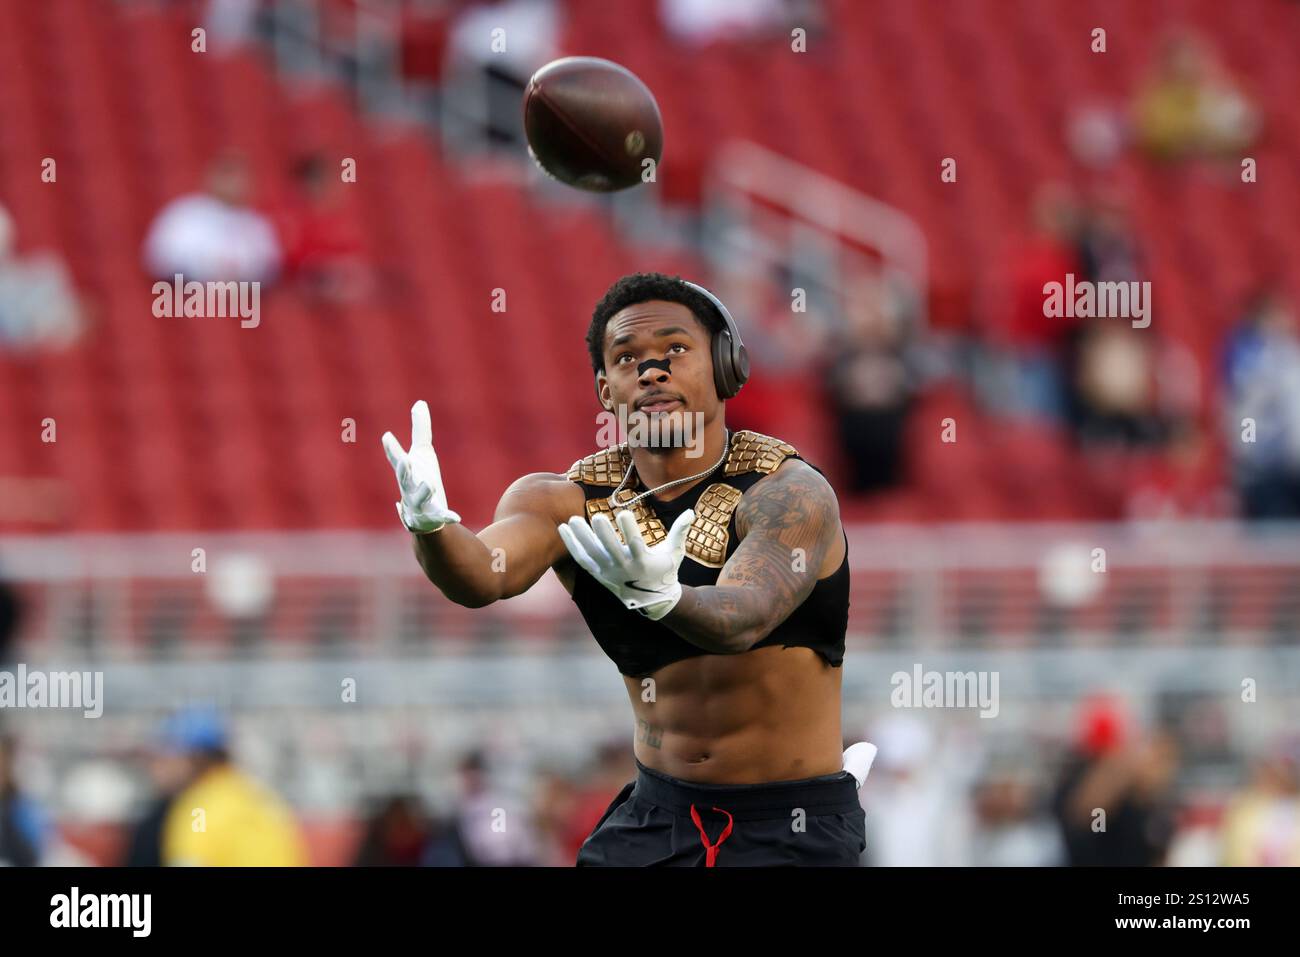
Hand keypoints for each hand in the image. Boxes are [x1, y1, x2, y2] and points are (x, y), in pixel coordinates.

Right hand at [381, 400, 461, 533]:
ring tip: (430, 484)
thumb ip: (420, 429)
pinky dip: (446, 515)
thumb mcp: (422, 453)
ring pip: (420, 498)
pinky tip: (455, 516)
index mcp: (407, 471)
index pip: (397, 458)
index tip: (387, 436)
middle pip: (404, 478)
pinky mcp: (434, 515)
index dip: (392, 448)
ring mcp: (420, 503)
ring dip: (424, 491)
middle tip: (405, 461)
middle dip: (404, 470)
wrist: (422, 517)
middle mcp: (409, 487)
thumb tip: (420, 402)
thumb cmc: (419, 479)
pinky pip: (440, 516)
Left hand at [557, 508, 693, 619]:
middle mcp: (624, 568)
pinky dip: (572, 545)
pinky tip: (563, 528)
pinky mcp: (598, 574)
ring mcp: (608, 572)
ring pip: (592, 555)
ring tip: (571, 519)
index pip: (636, 544)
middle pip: (611, 551)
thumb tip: (691, 512)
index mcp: (644, 562)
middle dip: (603, 535)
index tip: (624, 513)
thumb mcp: (675, 552)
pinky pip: (582, 559)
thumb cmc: (665, 570)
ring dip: (581, 538)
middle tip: (595, 516)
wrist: (651, 599)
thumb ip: (680, 531)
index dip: (629, 529)